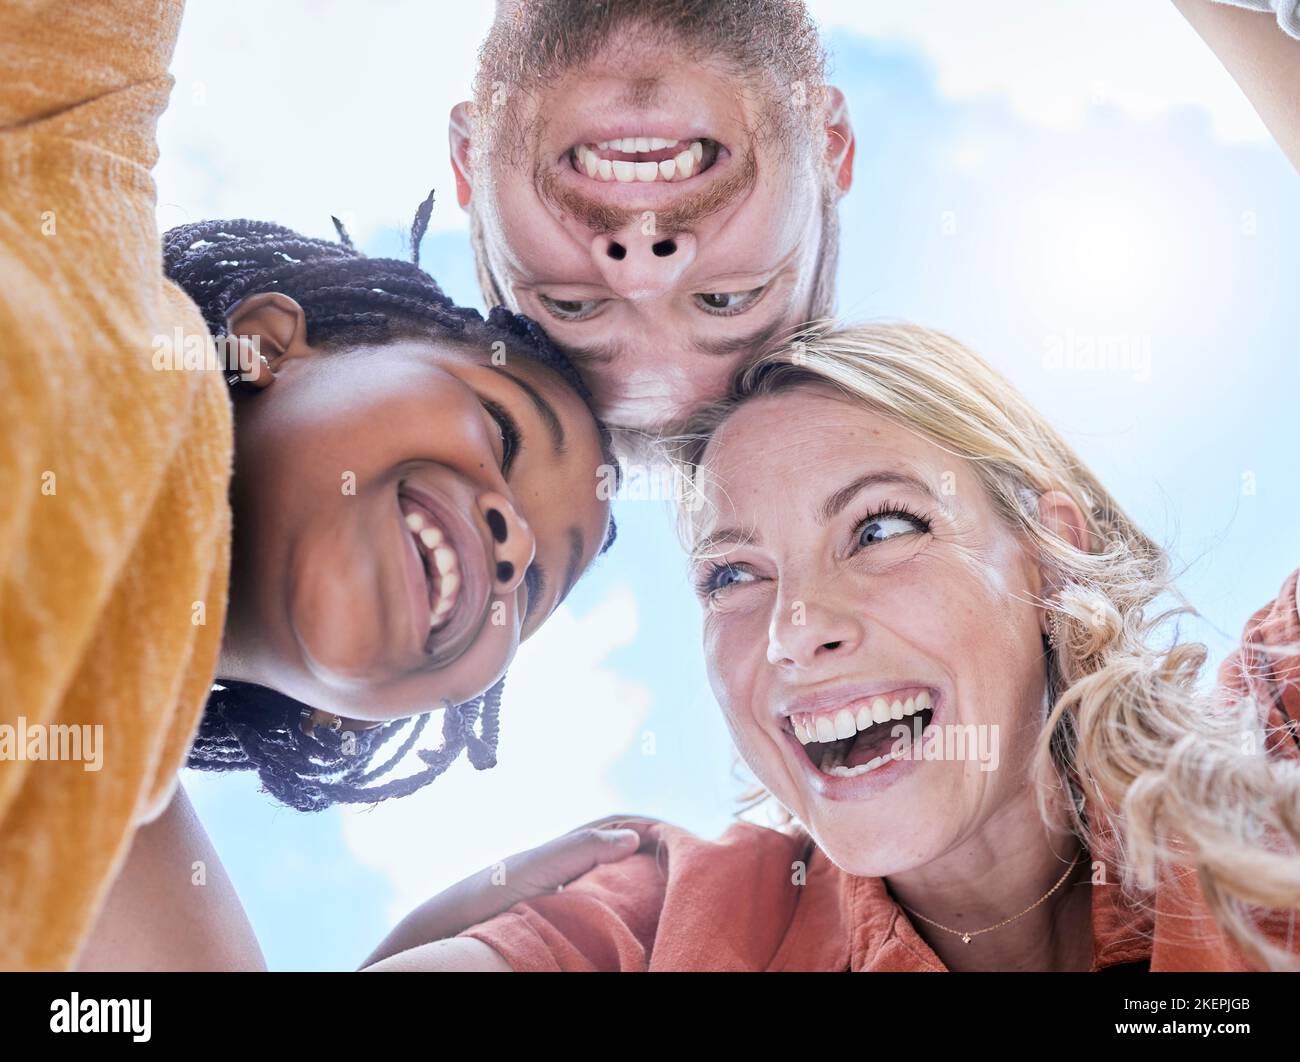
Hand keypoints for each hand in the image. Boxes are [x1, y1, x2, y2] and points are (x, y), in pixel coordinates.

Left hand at [360, 814, 660, 966]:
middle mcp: (567, 861)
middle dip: (652, 855)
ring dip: (638, 883)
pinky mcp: (557, 912)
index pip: (620, 826)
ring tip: (666, 897)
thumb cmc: (489, 891)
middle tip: (684, 870)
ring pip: (612, 878)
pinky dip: (619, 906)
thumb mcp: (539, 866)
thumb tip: (633, 836)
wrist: (445, 927)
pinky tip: (630, 922)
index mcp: (567, 844)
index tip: (682, 841)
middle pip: (621, 851)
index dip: (651, 829)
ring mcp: (563, 886)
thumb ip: (582, 847)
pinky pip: (598, 904)